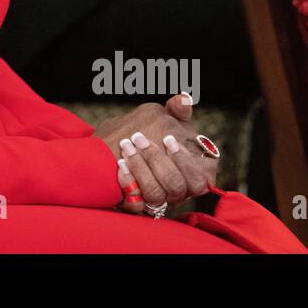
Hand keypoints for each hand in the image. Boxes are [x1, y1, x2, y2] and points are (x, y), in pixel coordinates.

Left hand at [91, 94, 218, 212]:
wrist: (103, 151)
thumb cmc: (137, 133)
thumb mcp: (156, 118)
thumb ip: (174, 112)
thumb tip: (184, 99)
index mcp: (189, 170)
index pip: (204, 174)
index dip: (187, 160)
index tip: (168, 140)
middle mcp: (177, 190)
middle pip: (179, 185)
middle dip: (158, 160)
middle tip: (138, 138)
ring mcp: (159, 201)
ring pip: (158, 195)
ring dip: (141, 169)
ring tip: (125, 147)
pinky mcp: (138, 208)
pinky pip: (137, 206)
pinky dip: (129, 183)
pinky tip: (120, 166)